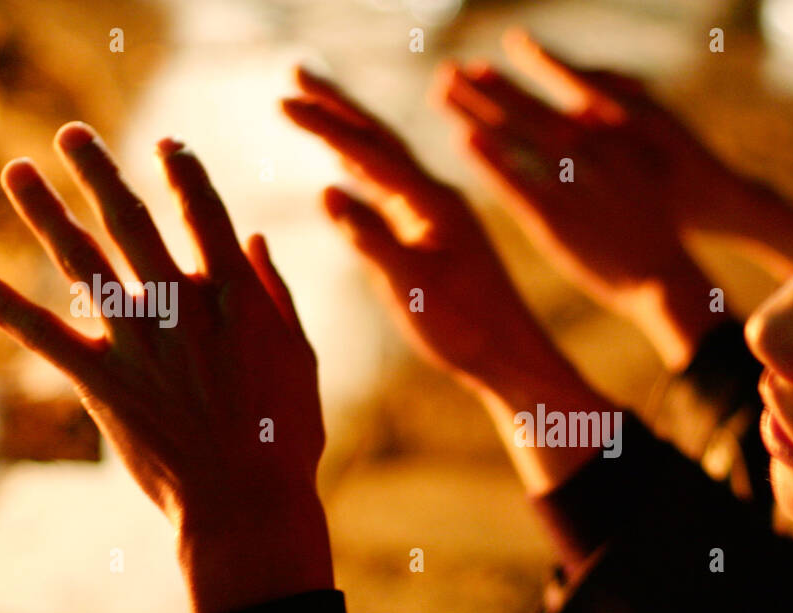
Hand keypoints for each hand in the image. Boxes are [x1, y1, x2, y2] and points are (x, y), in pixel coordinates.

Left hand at [0, 123, 331, 612]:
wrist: (247, 504)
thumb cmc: (286, 438)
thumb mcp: (300, 359)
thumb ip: (275, 294)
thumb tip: (254, 237)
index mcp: (237, 296)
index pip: (204, 213)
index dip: (183, 171)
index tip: (166, 142)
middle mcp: (181, 306)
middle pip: (131, 220)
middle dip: (99, 170)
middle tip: (71, 135)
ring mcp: (138, 343)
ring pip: (81, 262)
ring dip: (46, 212)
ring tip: (18, 173)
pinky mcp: (102, 384)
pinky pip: (44, 337)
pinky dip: (6, 307)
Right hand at [282, 66, 617, 493]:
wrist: (511, 358)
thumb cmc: (465, 329)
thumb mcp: (411, 285)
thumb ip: (370, 239)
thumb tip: (324, 191)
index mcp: (433, 203)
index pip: (369, 151)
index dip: (324, 125)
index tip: (281, 100)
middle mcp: (439, 198)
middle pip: (380, 139)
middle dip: (337, 106)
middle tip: (296, 73)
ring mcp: (439, 216)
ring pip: (387, 162)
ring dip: (350, 132)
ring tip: (316, 107)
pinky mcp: (438, 236)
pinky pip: (394, 190)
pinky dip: (365, 169)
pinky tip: (349, 167)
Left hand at [434, 31, 729, 357]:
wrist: (664, 276)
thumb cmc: (655, 231)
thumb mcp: (637, 176)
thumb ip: (606, 152)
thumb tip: (585, 133)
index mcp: (606, 139)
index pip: (548, 104)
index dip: (512, 85)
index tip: (480, 69)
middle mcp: (585, 151)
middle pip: (525, 111)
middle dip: (486, 87)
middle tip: (450, 68)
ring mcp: (567, 182)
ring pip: (513, 137)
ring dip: (475, 110)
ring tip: (441, 91)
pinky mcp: (554, 218)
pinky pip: (515, 182)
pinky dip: (490, 159)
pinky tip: (464, 139)